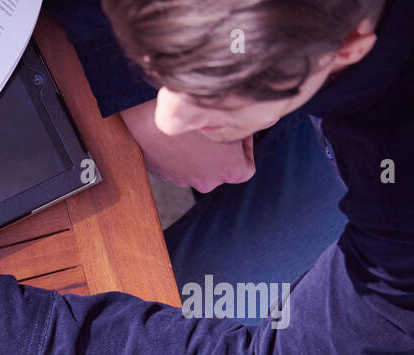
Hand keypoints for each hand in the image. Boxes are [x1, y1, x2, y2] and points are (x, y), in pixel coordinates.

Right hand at [121, 100, 254, 191]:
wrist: (148, 116)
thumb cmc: (191, 114)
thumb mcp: (229, 113)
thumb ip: (249, 123)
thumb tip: (265, 119)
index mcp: (228, 170)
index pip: (246, 169)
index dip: (245, 149)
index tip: (236, 132)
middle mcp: (206, 181)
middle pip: (219, 168)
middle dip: (218, 150)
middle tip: (213, 127)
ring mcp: (181, 179)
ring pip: (196, 165)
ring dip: (196, 150)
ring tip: (191, 128)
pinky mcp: (162, 173)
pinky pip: (176, 163)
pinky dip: (177, 150)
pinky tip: (174, 132)